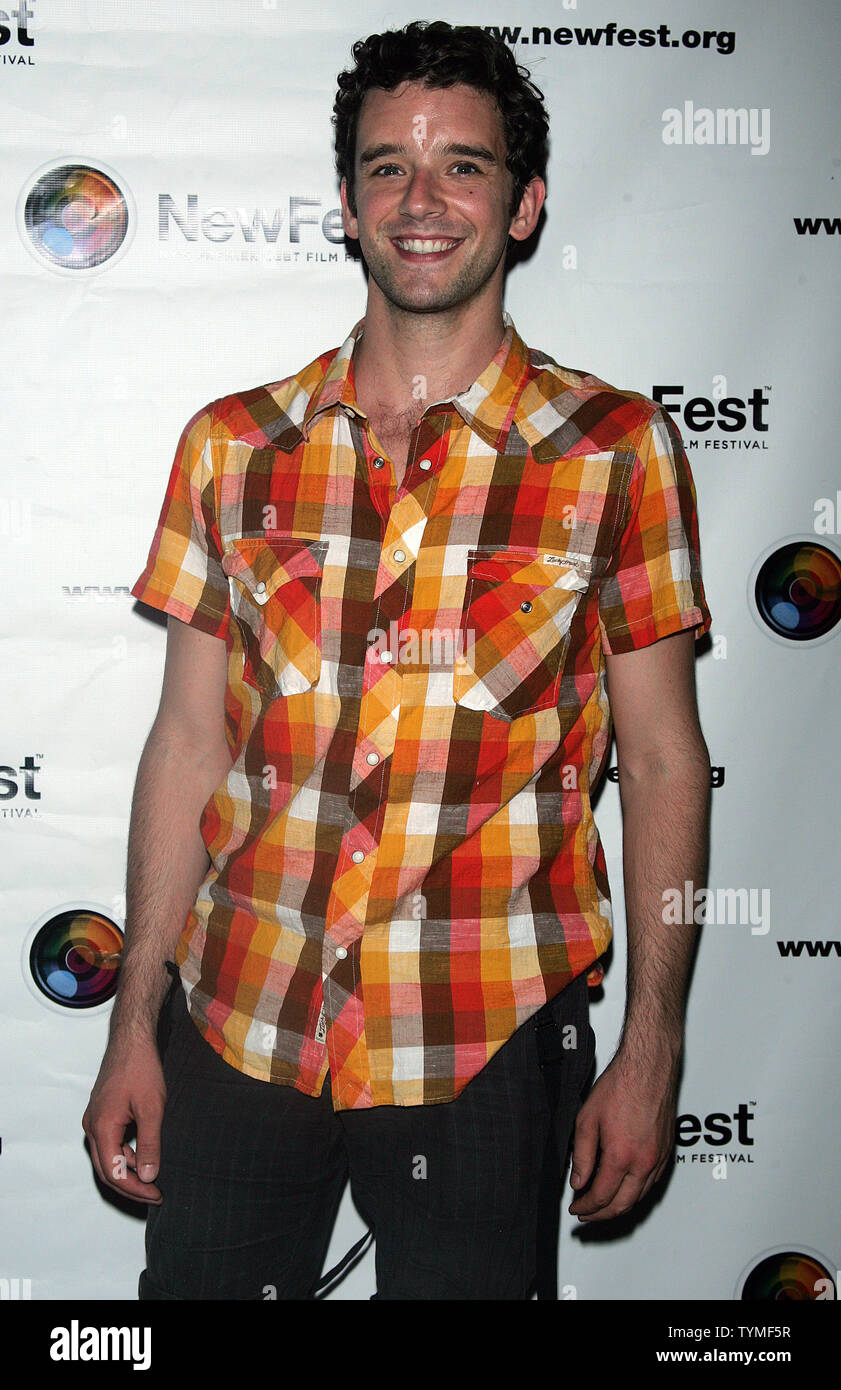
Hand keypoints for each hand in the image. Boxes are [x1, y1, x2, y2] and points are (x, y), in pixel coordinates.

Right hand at [82, 1033, 165, 1203]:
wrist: (131, 1040)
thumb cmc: (140, 1069)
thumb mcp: (152, 1109)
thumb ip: (149, 1144)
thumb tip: (149, 1176)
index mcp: (102, 1128)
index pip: (114, 1173)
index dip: (136, 1189)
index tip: (156, 1195)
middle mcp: (92, 1126)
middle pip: (106, 1170)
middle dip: (131, 1186)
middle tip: (154, 1195)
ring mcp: (94, 1119)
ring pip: (107, 1157)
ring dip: (127, 1171)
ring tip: (152, 1179)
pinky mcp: (101, 1113)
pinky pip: (108, 1143)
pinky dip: (124, 1155)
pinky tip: (142, 1156)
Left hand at [568, 1042, 678, 1220]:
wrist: (649, 1068)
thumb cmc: (620, 1086)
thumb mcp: (587, 1119)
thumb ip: (582, 1155)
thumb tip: (578, 1181)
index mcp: (621, 1156)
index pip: (601, 1196)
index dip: (585, 1207)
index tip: (576, 1207)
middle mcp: (644, 1162)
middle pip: (622, 1205)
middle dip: (601, 1215)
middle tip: (586, 1214)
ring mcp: (659, 1158)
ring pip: (640, 1197)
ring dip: (619, 1206)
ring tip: (602, 1206)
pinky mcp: (667, 1152)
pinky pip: (652, 1183)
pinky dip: (636, 1193)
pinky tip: (625, 1188)